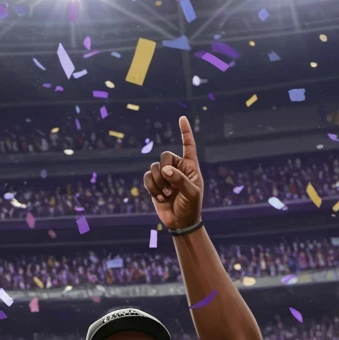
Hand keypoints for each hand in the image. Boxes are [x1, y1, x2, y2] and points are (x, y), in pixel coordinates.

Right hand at [143, 116, 203, 230]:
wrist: (180, 222)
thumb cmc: (191, 206)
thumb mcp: (191, 192)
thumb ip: (180, 179)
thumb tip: (164, 170)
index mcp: (190, 166)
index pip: (188, 145)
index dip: (185, 132)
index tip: (182, 118)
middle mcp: (177, 168)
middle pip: (164, 156)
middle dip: (164, 170)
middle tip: (170, 186)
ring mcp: (164, 176)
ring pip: (154, 168)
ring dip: (158, 183)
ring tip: (166, 195)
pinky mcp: (154, 185)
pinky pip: (147, 178)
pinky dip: (151, 187)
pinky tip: (159, 197)